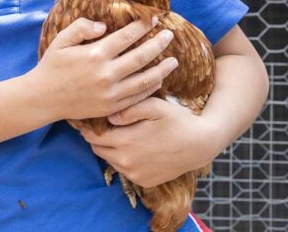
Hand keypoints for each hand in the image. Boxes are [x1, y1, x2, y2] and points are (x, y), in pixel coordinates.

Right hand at [36, 17, 178, 120]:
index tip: (153, 18)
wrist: (43, 98)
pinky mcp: (113, 107)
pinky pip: (138, 97)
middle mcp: (107, 73)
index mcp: (95, 54)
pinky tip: (159, 80)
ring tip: (174, 60)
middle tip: (170, 35)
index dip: (142, 26)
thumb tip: (104, 26)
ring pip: (145, 79)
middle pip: (141, 56)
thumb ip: (81, 28)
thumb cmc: (52, 66)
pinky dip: (151, 88)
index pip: (127, 36)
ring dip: (162, 69)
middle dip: (158, 43)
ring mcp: (111, 92)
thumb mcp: (61, 40)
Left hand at [81, 97, 217, 187]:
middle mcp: (127, 161)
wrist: (200, 145)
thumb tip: (109, 116)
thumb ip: (129, 109)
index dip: (87, 127)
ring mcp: (135, 174)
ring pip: (108, 160)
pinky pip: (123, 170)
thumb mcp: (154, 106)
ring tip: (118, 135)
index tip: (87, 119)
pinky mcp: (143, 181)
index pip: (91, 136)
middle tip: (101, 125)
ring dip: (109, 149)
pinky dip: (122, 159)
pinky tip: (132, 147)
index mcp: (126, 141)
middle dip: (96, 137)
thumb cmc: (177, 121)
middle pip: (97, 149)